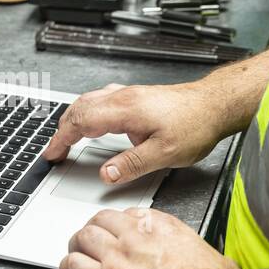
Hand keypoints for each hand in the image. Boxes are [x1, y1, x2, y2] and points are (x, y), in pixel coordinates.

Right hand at [43, 81, 225, 184]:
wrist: (215, 104)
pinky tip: (93, 120)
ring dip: (73, 118)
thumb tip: (106, 175)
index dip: (61, 139)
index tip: (52, 153)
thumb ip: (131, 164)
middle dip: (62, 129)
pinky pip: (102, 99)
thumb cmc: (195, 124)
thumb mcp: (164, 154)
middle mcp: (124, 97)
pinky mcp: (137, 96)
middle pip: (80, 108)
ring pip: (89, 101)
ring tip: (67, 136)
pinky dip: (88, 111)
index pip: (81, 122)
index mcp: (125, 110)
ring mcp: (130, 94)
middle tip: (55, 149)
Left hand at [60, 207, 240, 268]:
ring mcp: (117, 258)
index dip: (120, 225)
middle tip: (91, 241)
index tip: (119, 234)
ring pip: (83, 238)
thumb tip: (213, 266)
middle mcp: (137, 238)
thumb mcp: (215, 260)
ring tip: (76, 254)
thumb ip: (202, 257)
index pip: (131, 215)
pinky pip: (73, 266)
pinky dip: (67, 268)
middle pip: (102, 221)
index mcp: (164, 228)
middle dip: (94, 230)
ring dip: (77, 246)